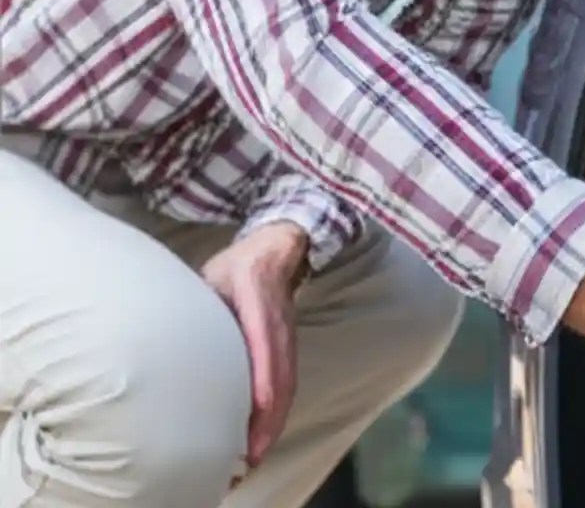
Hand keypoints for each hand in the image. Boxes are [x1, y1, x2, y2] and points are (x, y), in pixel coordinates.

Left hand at [202, 222, 308, 468]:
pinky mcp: (287, 350)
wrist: (276, 252)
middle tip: (247, 458)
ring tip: (253, 457)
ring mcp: (286, 342)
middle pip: (281, 383)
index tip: (256, 411)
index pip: (265, 351)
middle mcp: (277, 331)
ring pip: (286, 390)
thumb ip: (200, 304)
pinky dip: (277, 415)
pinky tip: (263, 434)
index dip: (262, 384)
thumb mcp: (214, 276)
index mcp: (259, 308)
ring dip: (273, 426)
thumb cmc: (238, 266)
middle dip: (267, 423)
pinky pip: (287, 386)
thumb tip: (172, 337)